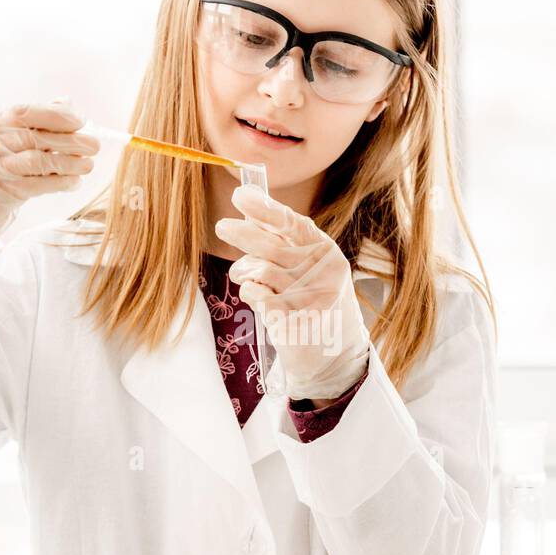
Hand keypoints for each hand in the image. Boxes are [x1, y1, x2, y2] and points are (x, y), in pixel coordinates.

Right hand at [0, 98, 99, 278]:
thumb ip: (27, 127)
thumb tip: (65, 105)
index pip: (21, 113)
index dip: (54, 115)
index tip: (79, 120)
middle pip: (32, 138)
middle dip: (69, 141)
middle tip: (94, 145)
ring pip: (36, 163)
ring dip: (68, 163)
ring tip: (88, 164)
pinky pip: (34, 188)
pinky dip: (59, 183)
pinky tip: (73, 182)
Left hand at [215, 186, 370, 400]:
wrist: (334, 357)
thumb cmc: (316, 304)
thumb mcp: (311, 269)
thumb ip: (286, 244)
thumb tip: (249, 214)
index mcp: (327, 254)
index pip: (294, 224)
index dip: (265, 209)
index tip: (240, 196)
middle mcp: (322, 273)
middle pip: (271, 246)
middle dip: (242, 234)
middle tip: (221, 227)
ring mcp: (309, 298)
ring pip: (259, 270)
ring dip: (244, 270)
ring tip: (243, 274)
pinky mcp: (293, 321)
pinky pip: (256, 295)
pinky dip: (249, 292)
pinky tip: (255, 296)